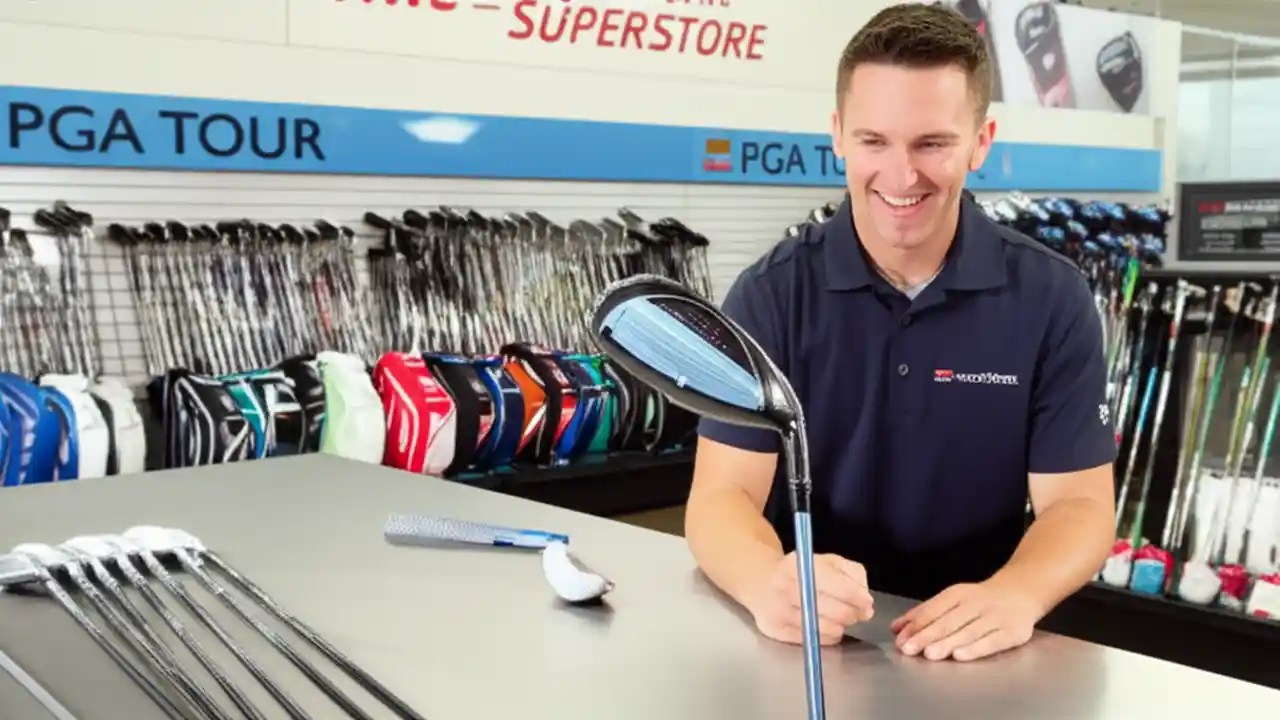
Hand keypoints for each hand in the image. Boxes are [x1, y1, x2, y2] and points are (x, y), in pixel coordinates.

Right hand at [745, 552, 874, 645]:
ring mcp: (778, 611)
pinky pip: (815, 641)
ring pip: (827, 629)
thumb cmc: (802, 573)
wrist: (761, 584)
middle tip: (855, 612)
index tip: (867, 603)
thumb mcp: (828, 561)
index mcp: (799, 565)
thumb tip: (866, 603)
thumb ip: (853, 574)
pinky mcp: (775, 631)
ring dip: (840, 626)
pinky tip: (823, 625)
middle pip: (836, 612)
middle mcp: (785, 587)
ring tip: (837, 618)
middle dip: (853, 614)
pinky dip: (826, 636)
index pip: (841, 587)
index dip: (859, 599)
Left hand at [890, 580, 1040, 661]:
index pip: (933, 609)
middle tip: (909, 648)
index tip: (900, 639)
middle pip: (948, 621)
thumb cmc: (980, 600)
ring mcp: (995, 617)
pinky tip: (959, 656)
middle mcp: (976, 603)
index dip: (916, 624)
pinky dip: (975, 649)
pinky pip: (991, 642)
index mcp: (958, 593)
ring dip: (947, 643)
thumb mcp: (953, 599)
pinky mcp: (1012, 632)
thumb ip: (925, 613)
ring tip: (929, 654)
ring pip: (968, 631)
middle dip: (926, 636)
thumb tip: (896, 628)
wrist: (1021, 591)